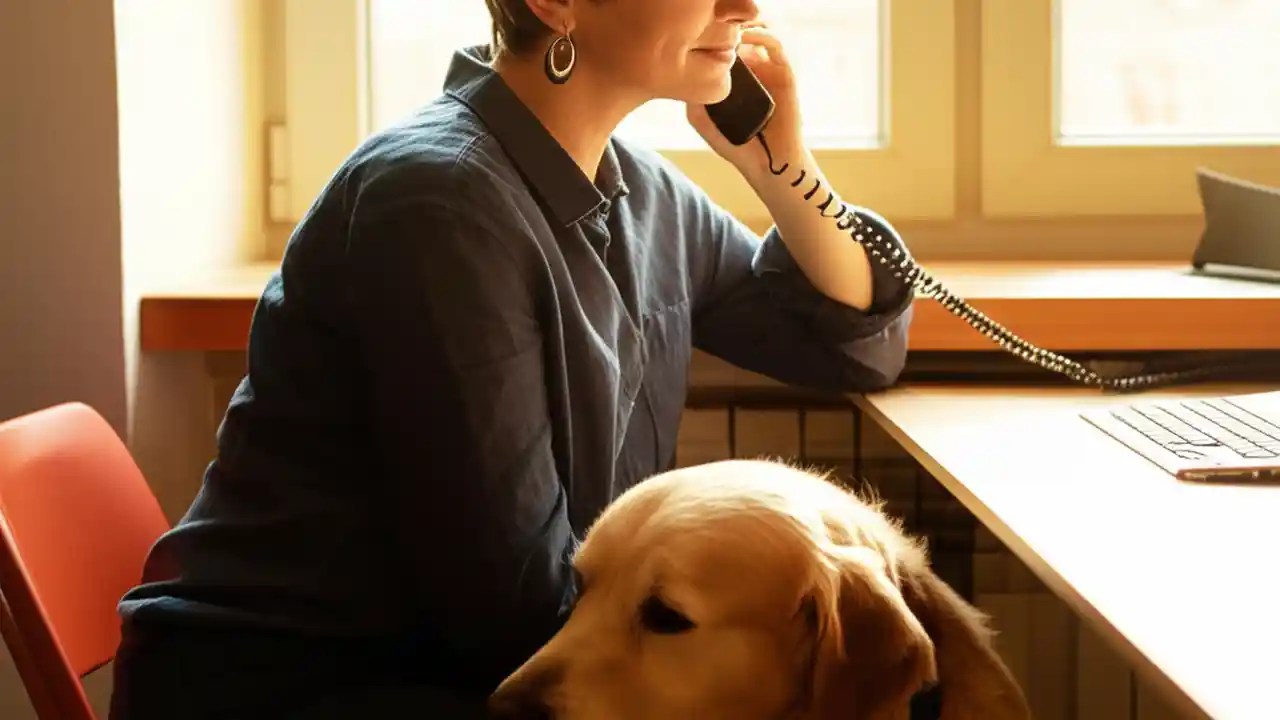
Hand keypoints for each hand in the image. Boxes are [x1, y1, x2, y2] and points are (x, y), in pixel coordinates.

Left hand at [686, 25, 807, 182]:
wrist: (766, 162)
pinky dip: (760, 34)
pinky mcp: (783, 72)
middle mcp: (750, 66)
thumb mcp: (701, 118)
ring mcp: (767, 67)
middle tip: (711, 22)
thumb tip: (681, 69)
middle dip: (725, 22)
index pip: (721, 41)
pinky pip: (774, 45)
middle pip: (739, 30)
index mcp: (730, 74)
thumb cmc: (734, 142)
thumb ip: (691, 95)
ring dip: (742, 24)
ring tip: (727, 28)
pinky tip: (744, 37)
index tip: (695, 29)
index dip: (710, 30)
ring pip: (758, 30)